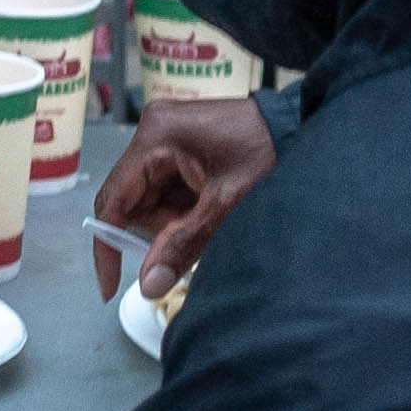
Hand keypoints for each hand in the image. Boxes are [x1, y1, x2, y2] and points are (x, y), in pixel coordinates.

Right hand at [91, 94, 277, 302]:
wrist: (303, 124)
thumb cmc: (269, 152)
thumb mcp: (226, 205)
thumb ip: (183, 245)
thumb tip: (148, 285)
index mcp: (155, 137)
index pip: (113, 199)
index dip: (108, 244)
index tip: (111, 285)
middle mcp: (153, 131)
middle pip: (133, 202)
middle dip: (160, 230)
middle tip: (199, 235)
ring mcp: (166, 136)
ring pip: (152, 199)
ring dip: (175, 221)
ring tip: (214, 216)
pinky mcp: (181, 144)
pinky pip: (168, 189)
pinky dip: (186, 209)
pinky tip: (212, 208)